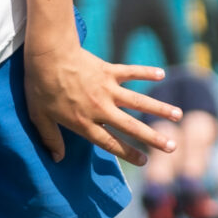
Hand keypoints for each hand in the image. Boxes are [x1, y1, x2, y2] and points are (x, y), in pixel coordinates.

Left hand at [25, 45, 180, 167]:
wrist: (48, 55)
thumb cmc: (40, 88)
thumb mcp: (39, 118)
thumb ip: (50, 139)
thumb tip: (56, 158)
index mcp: (84, 123)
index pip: (110, 143)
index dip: (128, 153)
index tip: (144, 161)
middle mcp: (101, 109)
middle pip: (131, 127)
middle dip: (153, 138)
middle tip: (172, 147)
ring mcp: (107, 89)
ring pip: (139, 101)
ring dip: (160, 108)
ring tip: (178, 115)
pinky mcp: (109, 71)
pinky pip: (131, 72)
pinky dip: (146, 72)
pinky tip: (162, 74)